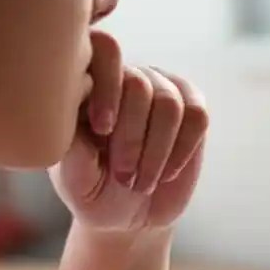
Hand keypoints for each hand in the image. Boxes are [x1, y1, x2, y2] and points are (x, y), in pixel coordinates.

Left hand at [50, 31, 208, 239]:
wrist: (127, 217)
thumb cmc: (91, 192)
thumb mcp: (73, 175)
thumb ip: (74, 140)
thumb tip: (81, 107)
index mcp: (89, 81)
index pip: (103, 51)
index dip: (107, 88)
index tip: (102, 130)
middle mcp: (126, 77)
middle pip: (138, 84)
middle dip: (132, 138)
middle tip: (124, 177)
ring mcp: (162, 89)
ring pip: (170, 104)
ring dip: (157, 152)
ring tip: (142, 182)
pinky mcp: (192, 109)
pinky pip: (197, 116)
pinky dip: (182, 150)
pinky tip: (167, 172)